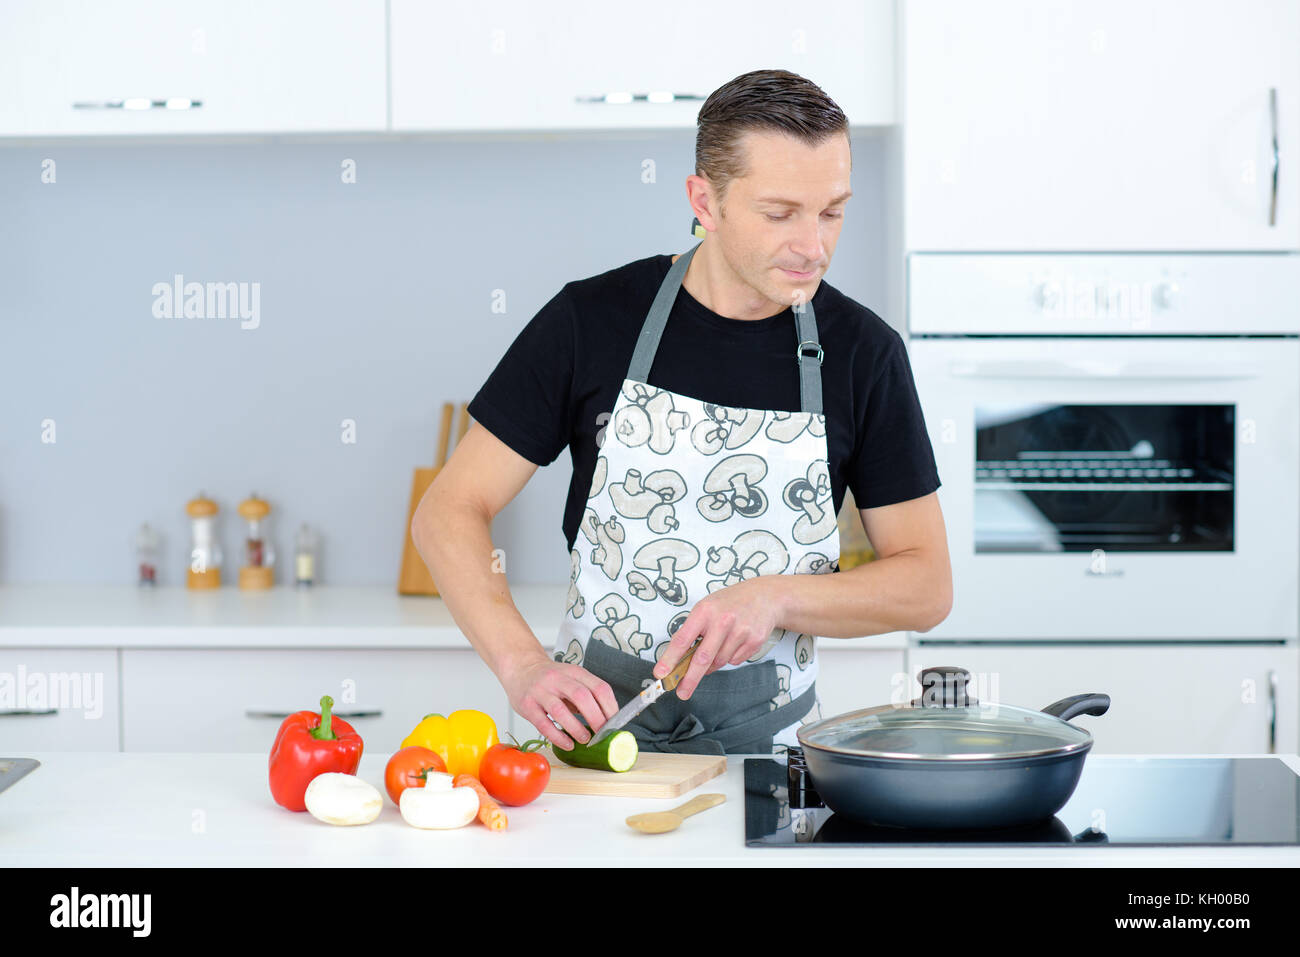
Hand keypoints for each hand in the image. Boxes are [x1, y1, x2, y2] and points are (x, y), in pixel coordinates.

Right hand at [500, 654, 618, 750]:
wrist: (520, 668)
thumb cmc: (550, 679)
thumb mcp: (571, 679)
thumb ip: (586, 695)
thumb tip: (606, 721)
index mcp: (574, 672)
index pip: (599, 687)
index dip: (610, 707)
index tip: (615, 723)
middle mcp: (558, 679)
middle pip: (581, 696)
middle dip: (596, 718)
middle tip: (603, 734)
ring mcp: (540, 691)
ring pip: (560, 710)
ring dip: (576, 728)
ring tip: (585, 739)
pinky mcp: (527, 704)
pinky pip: (543, 723)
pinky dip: (557, 736)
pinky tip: (567, 743)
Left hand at [652, 576, 785, 699]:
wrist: (765, 596)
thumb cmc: (729, 604)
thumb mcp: (707, 608)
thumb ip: (694, 631)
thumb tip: (681, 661)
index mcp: (705, 610)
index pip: (683, 639)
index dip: (670, 659)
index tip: (660, 674)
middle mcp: (723, 620)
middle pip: (702, 658)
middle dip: (690, 679)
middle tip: (681, 693)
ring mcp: (741, 631)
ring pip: (719, 662)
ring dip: (713, 663)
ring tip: (718, 645)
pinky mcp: (754, 641)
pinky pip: (734, 661)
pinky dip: (729, 657)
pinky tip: (735, 641)